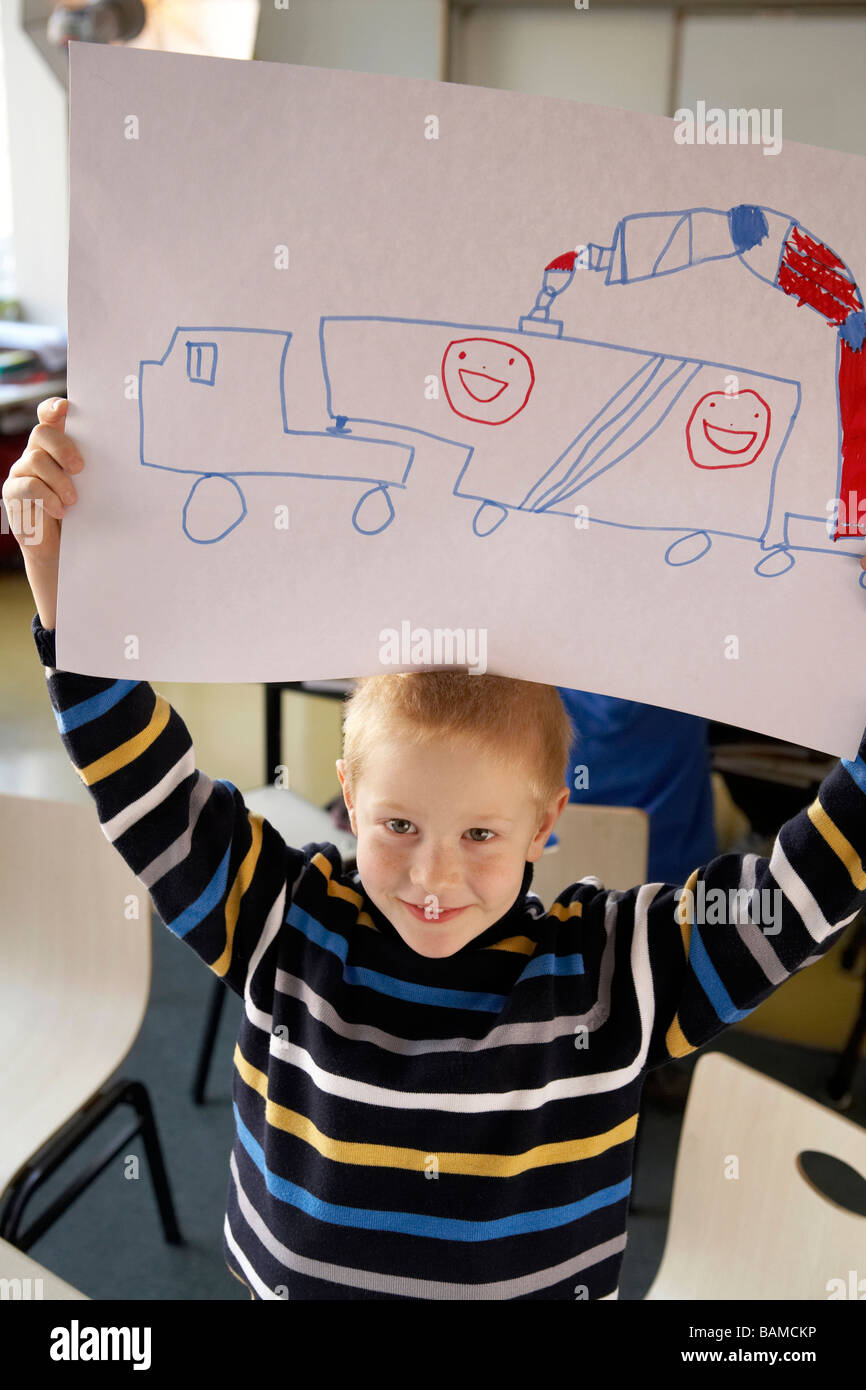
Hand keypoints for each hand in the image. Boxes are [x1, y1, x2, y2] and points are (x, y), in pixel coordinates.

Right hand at [1, 398, 82, 627]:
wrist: (64, 550)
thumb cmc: (85, 514)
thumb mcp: (95, 488)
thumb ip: (98, 468)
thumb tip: (131, 455)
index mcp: (57, 448)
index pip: (49, 417)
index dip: (54, 408)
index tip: (66, 407)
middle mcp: (36, 454)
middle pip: (42, 432)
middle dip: (63, 447)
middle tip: (81, 468)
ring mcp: (22, 472)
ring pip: (35, 459)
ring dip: (58, 479)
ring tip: (74, 500)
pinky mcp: (12, 493)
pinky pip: (26, 485)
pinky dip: (46, 496)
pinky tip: (61, 510)